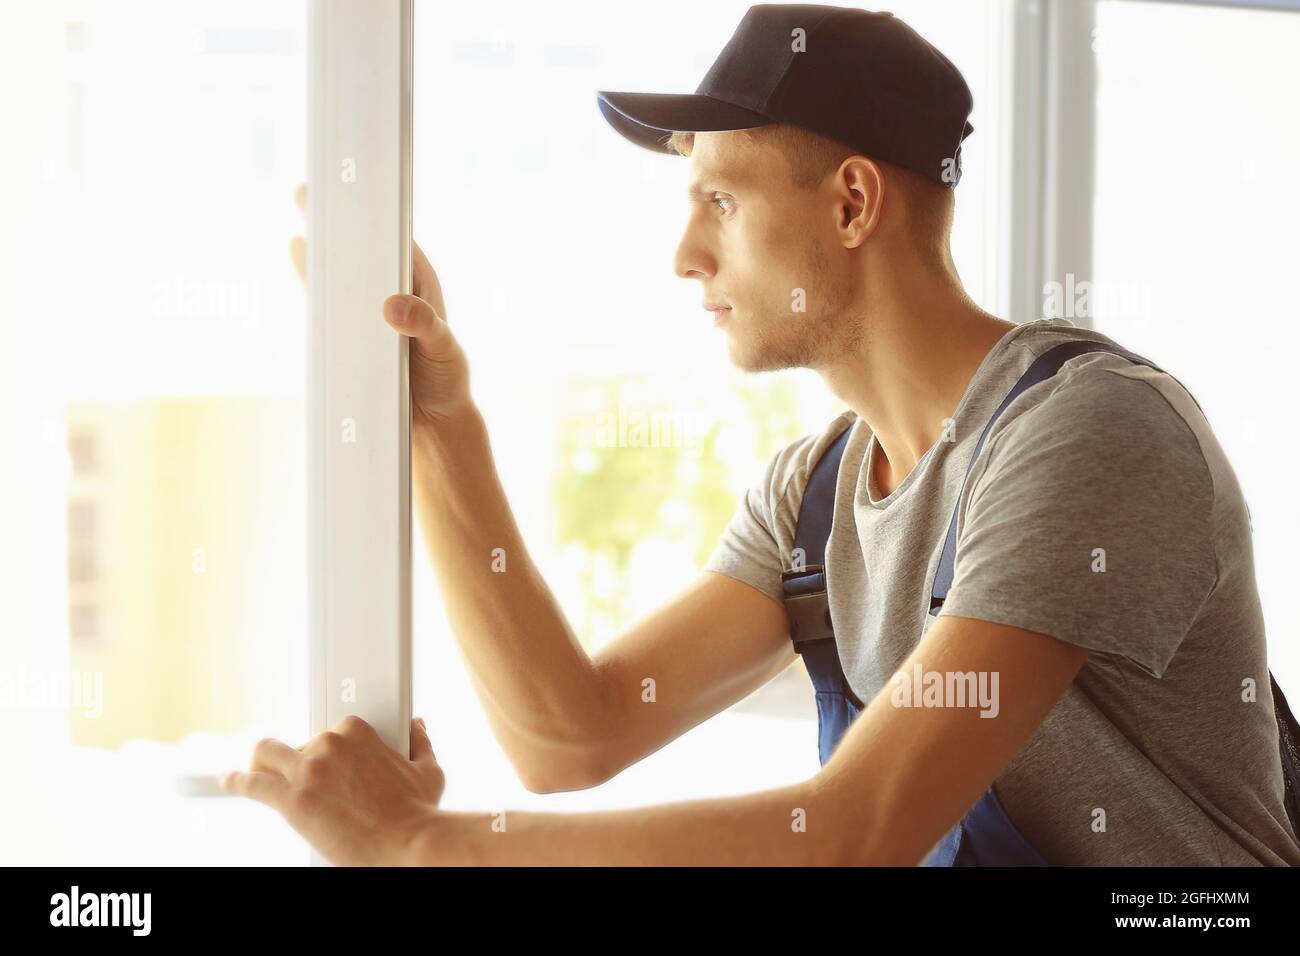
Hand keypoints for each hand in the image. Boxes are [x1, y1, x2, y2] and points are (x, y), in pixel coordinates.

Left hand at [220, 715, 445, 865]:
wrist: (408, 842)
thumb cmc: (418, 810)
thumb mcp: (426, 769)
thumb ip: (418, 743)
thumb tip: (416, 726)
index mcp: (357, 731)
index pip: (329, 731)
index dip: (327, 751)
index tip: (328, 765)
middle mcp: (328, 744)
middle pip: (297, 744)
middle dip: (297, 761)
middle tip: (301, 780)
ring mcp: (308, 771)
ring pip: (266, 754)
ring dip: (261, 761)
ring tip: (257, 770)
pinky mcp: (292, 800)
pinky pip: (253, 785)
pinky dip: (237, 782)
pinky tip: (229, 781)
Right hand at [290, 184, 473, 426]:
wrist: (433, 421)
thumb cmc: (446, 379)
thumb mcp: (443, 351)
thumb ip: (423, 326)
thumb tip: (391, 305)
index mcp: (420, 283)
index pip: (396, 239)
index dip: (374, 212)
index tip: (354, 186)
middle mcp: (393, 289)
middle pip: (362, 248)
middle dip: (340, 219)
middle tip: (312, 187)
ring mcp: (370, 309)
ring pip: (342, 270)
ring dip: (322, 245)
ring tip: (301, 211)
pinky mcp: (352, 333)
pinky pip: (328, 301)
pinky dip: (313, 281)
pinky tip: (297, 252)